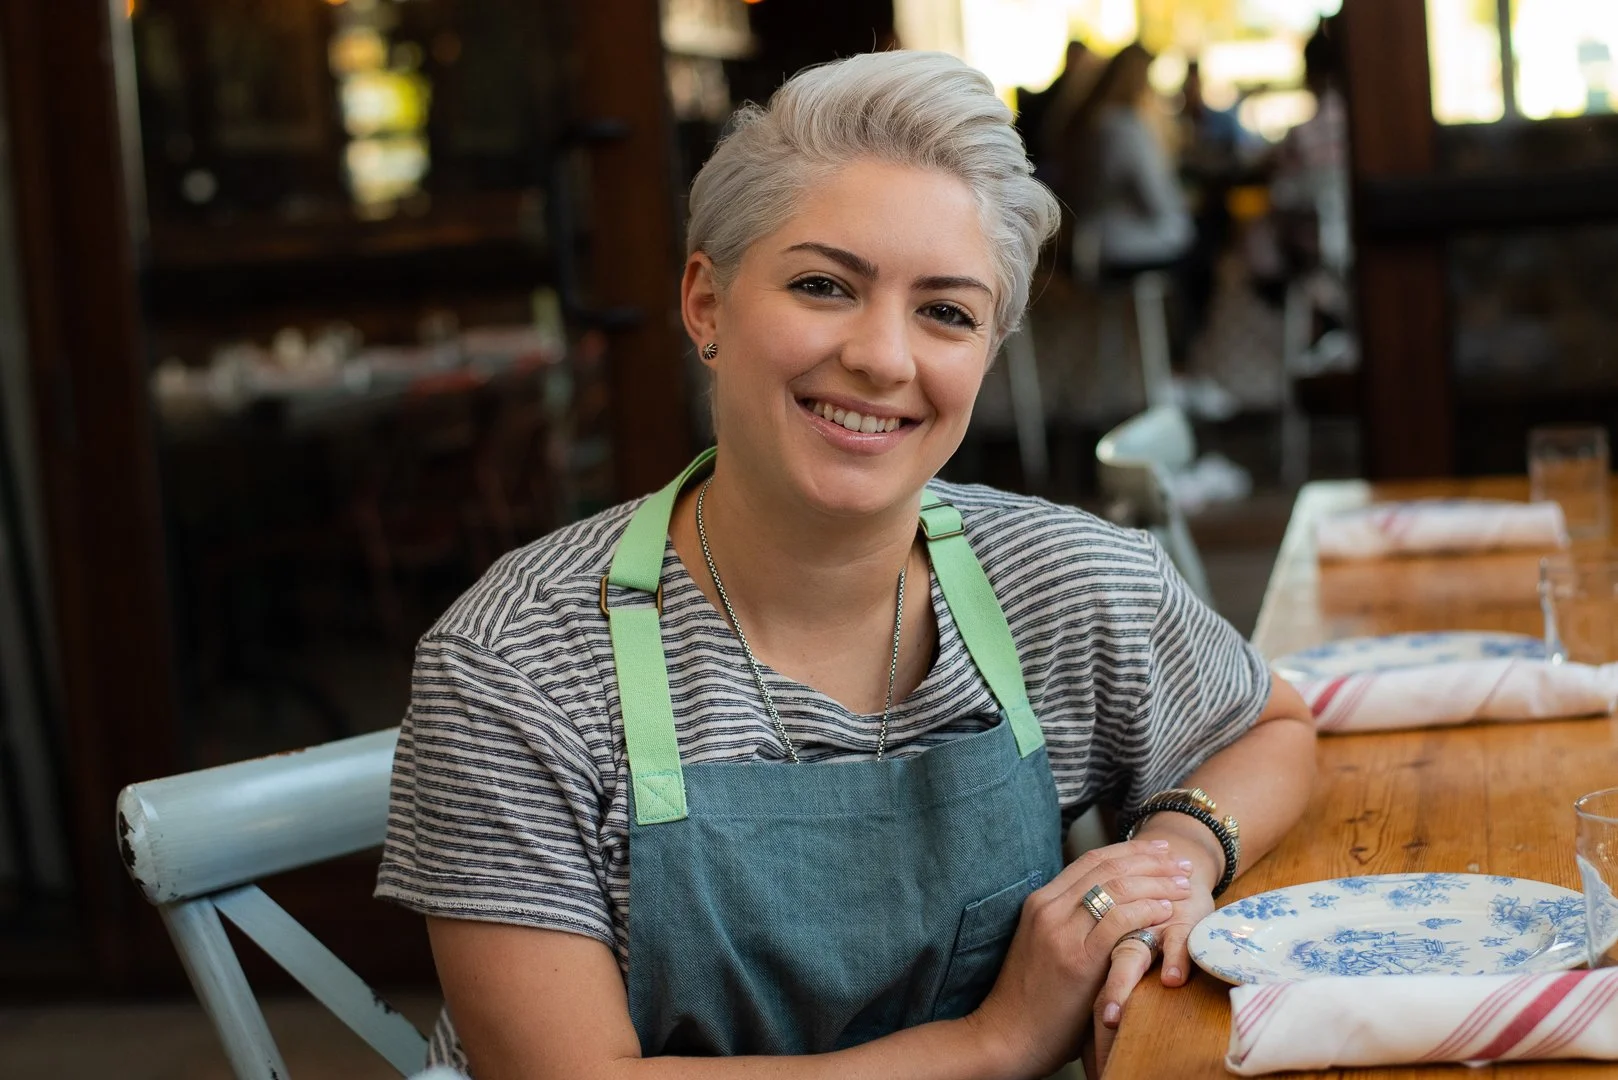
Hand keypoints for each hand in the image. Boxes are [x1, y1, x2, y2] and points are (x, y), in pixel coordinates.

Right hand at [967, 839, 1194, 1079]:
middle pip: (1108, 868)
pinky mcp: (1077, 959)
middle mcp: (1048, 908)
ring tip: (1183, 884)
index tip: (1160, 849)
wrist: (1006, 1035)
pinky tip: (1167, 911)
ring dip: (1156, 882)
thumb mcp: (1044, 946)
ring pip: (1116, 889)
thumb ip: (1069, 924)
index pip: (1092, 860)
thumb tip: (1107, 911)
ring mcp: (1060, 932)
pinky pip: (1119, 921)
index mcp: (1041, 902)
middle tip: (1182, 861)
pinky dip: (1147, 910)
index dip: (1130, 850)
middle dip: (1150, 860)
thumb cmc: (1031, 998)